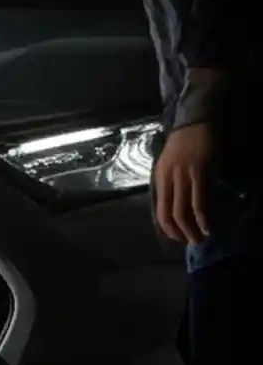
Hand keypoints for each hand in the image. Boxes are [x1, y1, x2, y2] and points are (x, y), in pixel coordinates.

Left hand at [154, 122, 213, 244]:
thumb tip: (173, 203)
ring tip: (199, 239)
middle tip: (190, 242)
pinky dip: (202, 217)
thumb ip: (169, 182)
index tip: (177, 237)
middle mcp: (167, 179)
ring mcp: (182, 176)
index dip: (167, 227)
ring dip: (190, 229)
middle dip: (179, 232)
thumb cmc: (183, 143)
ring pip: (181, 210)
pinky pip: (198, 200)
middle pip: (168, 213)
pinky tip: (207, 226)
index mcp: (159, 177)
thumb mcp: (169, 164)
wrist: (195, 122)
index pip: (158, 209)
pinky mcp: (198, 173)